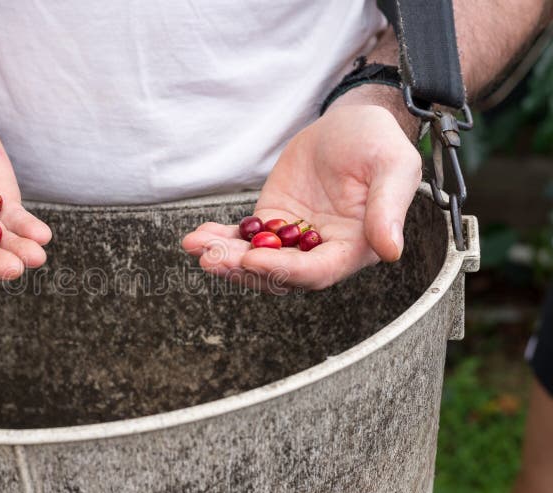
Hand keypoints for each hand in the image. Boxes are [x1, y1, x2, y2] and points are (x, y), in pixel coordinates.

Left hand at [182, 103, 420, 290]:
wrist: (352, 122)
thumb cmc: (379, 143)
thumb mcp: (394, 168)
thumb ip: (388, 209)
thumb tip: (390, 251)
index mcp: (354, 248)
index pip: (317, 272)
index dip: (284, 270)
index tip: (252, 260)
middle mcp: (321, 251)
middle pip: (278, 272)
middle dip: (242, 268)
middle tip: (210, 259)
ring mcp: (293, 238)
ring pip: (256, 259)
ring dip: (225, 257)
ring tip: (196, 246)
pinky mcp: (272, 220)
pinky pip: (244, 237)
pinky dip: (220, 239)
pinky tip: (196, 237)